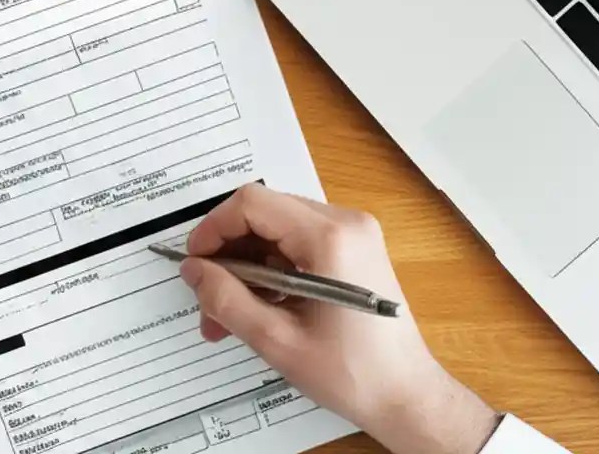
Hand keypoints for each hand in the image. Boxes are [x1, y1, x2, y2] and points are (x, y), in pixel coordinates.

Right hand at [178, 184, 499, 453]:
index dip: (214, 228)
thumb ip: (227, 299)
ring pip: (276, 231)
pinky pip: (296, 245)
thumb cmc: (355, 373)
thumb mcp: (277, 340)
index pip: (253, 204)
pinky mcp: (352, 250)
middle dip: (228, 254)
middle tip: (207, 295)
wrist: (405, 395)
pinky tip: (257, 308)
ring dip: (245, 267)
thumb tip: (193, 271)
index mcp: (331, 238)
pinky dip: (270, 271)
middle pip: (264, 214)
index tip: (195, 262)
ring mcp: (353, 235)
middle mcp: (346, 224)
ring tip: (227, 314)